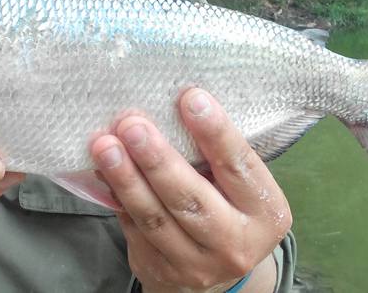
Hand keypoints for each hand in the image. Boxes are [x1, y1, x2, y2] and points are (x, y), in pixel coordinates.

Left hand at [91, 89, 291, 292]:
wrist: (213, 268)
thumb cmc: (226, 204)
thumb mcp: (238, 185)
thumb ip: (213, 155)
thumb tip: (166, 108)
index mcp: (266, 212)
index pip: (240, 167)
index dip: (216, 132)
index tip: (190, 98)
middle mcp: (235, 243)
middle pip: (191, 198)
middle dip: (158, 160)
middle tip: (132, 126)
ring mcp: (196, 264)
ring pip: (155, 217)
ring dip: (126, 178)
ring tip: (105, 145)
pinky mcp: (160, 270)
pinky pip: (133, 228)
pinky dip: (116, 196)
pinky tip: (101, 170)